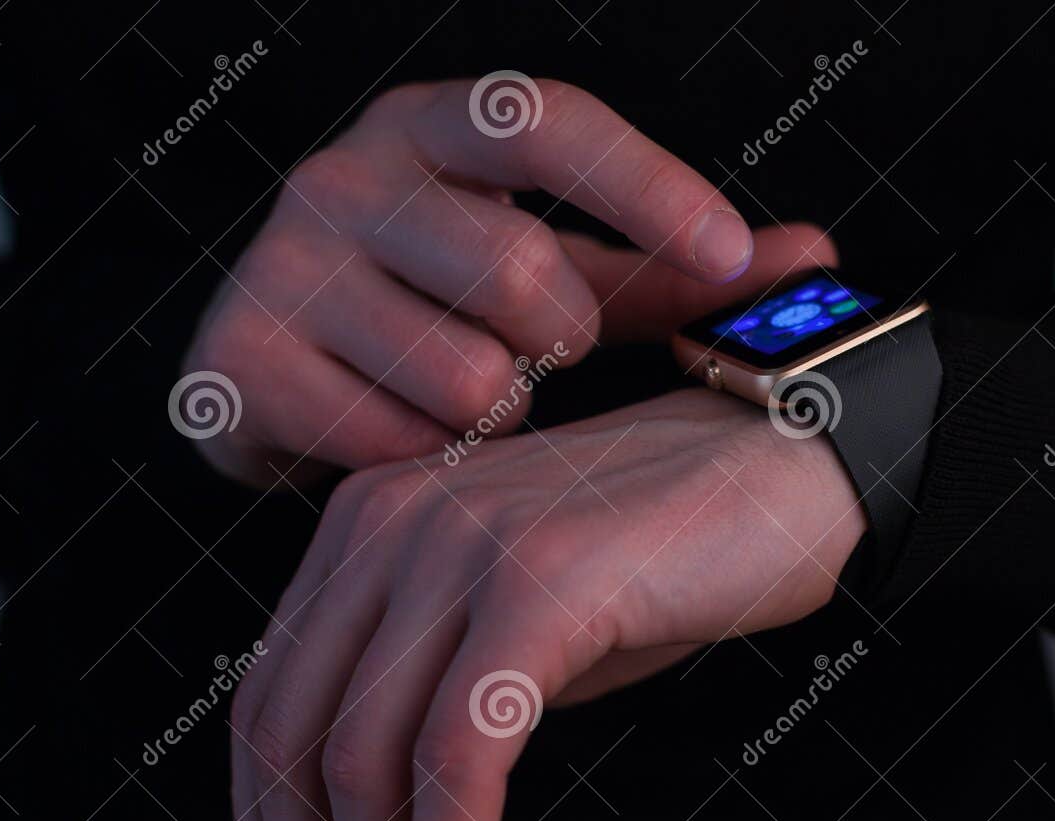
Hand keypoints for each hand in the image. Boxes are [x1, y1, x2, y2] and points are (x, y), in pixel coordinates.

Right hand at [181, 76, 834, 484]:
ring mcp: (282, 266)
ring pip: (466, 377)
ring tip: (458, 396)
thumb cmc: (438, 309)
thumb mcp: (552, 271)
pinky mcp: (238, 362)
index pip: (548, 124)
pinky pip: (395, 445)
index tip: (728, 253)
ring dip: (493, 413)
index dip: (647, 186)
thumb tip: (816, 254)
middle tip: (532, 354)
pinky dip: (424, 461)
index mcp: (431, 129)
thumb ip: (666, 267)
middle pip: (521, 271)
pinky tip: (398, 434)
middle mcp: (346, 175)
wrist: (275, 376)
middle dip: (557, 342)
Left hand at [228, 387, 866, 820]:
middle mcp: (388, 525)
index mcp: (366, 525)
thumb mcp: (516, 616)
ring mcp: (457, 545)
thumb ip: (432, 686)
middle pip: (293, 739)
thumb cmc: (662, 555)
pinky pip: (456, 759)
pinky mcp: (534, 586)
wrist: (786, 467)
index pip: (266, 701)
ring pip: (363, 760)